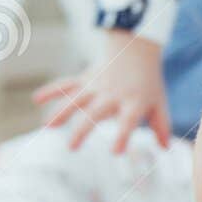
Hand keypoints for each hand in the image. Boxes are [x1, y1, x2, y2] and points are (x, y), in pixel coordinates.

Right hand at [33, 31, 170, 153]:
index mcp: (133, 103)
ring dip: (61, 112)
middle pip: (95, 112)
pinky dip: (52, 90)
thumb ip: (161, 125)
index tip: (115, 152)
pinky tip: (37, 99)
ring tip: (47, 127)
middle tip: (71, 148)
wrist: (136, 49)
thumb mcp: (159, 103)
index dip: (122, 135)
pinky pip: (67, 83)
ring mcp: (96, 86)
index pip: (128, 122)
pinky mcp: (86, 79)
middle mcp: (112, 95)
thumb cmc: (149, 82)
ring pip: (76, 99)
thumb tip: (165, 147)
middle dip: (82, 129)